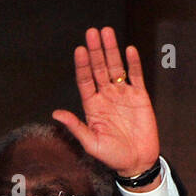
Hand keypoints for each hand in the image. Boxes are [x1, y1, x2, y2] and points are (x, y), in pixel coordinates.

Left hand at [52, 26, 160, 180]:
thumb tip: (56, 114)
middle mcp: (106, 96)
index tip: (79, 50)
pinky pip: (136, 75)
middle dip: (95, 51)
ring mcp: (123, 94)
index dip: (82, 65)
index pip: (85, 80)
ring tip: (107, 33)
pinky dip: (133, 63)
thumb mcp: (92, 143)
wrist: (138, 163)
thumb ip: (76, 126)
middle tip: (92, 32)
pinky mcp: (139, 96)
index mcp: (93, 106)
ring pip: (116, 67)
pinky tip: (129, 50)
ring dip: (111, 50)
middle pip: (99, 68)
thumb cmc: (113, 157)